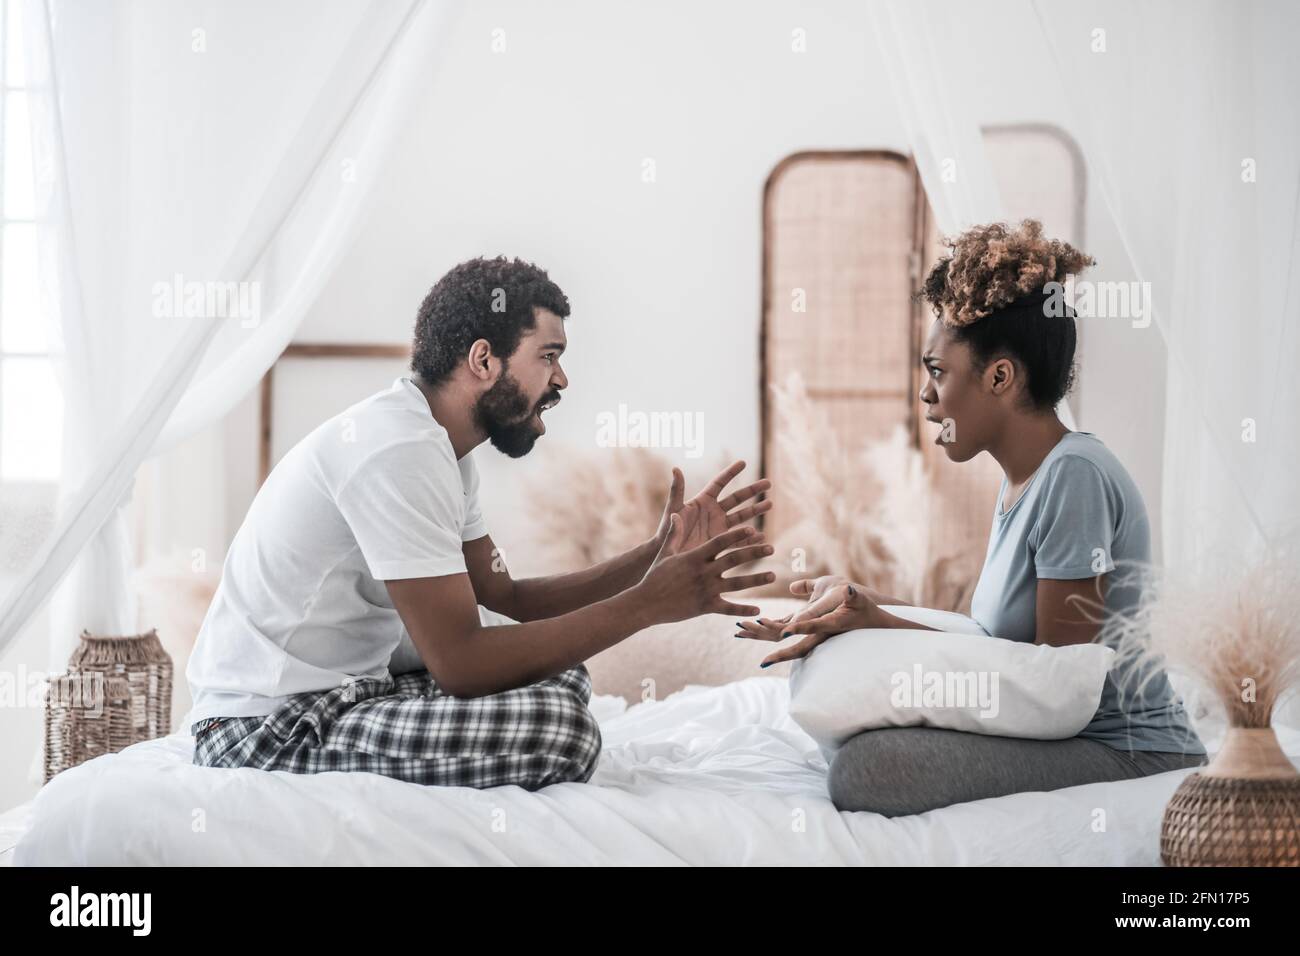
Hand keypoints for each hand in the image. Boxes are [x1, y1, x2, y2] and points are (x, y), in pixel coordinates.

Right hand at [638, 517, 775, 624]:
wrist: (646, 603)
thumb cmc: (655, 577)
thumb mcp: (665, 554)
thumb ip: (675, 535)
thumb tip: (678, 515)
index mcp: (695, 557)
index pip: (720, 542)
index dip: (736, 535)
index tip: (752, 529)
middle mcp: (703, 572)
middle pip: (734, 559)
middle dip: (753, 553)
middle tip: (771, 548)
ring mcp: (706, 590)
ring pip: (736, 583)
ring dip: (756, 579)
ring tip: (773, 575)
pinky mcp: (706, 607)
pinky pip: (728, 608)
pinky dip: (743, 609)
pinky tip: (758, 609)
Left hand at [654, 460, 770, 553]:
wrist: (668, 555)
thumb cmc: (667, 531)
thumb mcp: (673, 510)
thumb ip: (676, 490)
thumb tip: (675, 468)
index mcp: (702, 501)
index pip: (719, 483)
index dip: (731, 473)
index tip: (743, 462)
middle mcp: (714, 512)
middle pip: (736, 498)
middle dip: (752, 490)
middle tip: (768, 483)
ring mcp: (719, 527)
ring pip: (742, 516)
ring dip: (756, 510)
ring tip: (770, 504)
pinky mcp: (722, 542)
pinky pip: (739, 539)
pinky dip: (751, 538)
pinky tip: (762, 537)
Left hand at [736, 581, 881, 666]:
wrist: (868, 619)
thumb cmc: (864, 606)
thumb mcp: (858, 597)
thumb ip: (852, 595)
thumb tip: (849, 589)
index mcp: (825, 627)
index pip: (806, 632)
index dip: (790, 632)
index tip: (774, 630)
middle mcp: (812, 634)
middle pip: (782, 639)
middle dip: (763, 635)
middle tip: (740, 628)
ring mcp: (806, 631)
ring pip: (779, 636)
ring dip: (759, 633)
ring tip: (738, 628)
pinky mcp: (802, 626)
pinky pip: (780, 629)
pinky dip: (766, 627)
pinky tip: (753, 623)